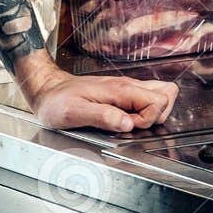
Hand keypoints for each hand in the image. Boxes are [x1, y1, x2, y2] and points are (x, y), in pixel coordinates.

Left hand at [14, 57, 178, 133]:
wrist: (47, 89)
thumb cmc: (57, 102)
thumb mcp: (74, 113)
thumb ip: (103, 117)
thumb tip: (128, 124)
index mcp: (119, 89)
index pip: (157, 101)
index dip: (148, 119)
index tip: (129, 126)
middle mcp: (126, 85)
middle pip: (166, 95)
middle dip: (156, 116)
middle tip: (133, 125)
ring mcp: (125, 88)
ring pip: (160, 94)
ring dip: (154, 113)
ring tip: (132, 123)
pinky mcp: (122, 92)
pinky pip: (147, 97)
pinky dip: (146, 111)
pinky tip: (127, 119)